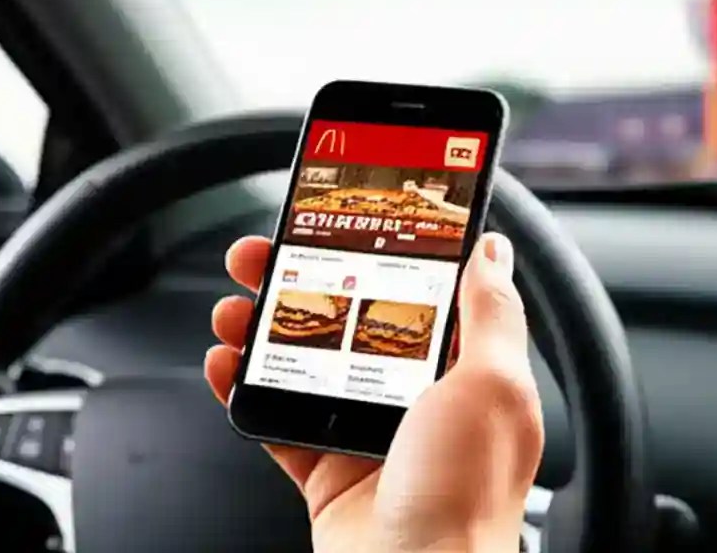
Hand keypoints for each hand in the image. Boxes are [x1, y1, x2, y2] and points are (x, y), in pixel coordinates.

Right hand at [205, 233, 543, 551]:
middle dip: (297, 280)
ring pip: (301, 361)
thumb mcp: (493, 387)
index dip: (377, 249)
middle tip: (261, 255)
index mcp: (461, 372)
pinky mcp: (322, 467)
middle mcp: (413, 399)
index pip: (417, 289)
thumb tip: (492, 249)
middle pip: (344, 316)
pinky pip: (272, 416)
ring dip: (258, 327)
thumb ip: (490, 314)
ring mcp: (363, 432)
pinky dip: (240, 387)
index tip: (342, 217)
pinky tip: (223, 363)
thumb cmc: (464, 499)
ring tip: (232, 309)